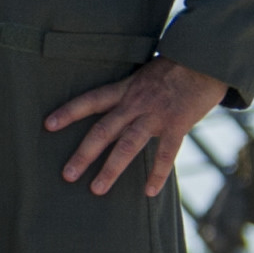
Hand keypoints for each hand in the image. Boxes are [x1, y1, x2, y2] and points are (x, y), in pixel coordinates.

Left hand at [45, 57, 229, 198]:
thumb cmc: (174, 69)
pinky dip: (157, 174)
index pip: (90, 100)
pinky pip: (165, 153)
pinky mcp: (178, 124)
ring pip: (127, 145)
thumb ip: (128, 92)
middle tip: (66, 175)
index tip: (47, 125)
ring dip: (111, 169)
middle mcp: (135, 103)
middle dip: (83, 154)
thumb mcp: (143, 74)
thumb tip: (115, 108)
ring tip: (96, 189)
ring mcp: (155, 115)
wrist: (206, 61)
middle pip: (103, 130)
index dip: (68, 112)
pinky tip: (149, 192)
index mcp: (124, 89)